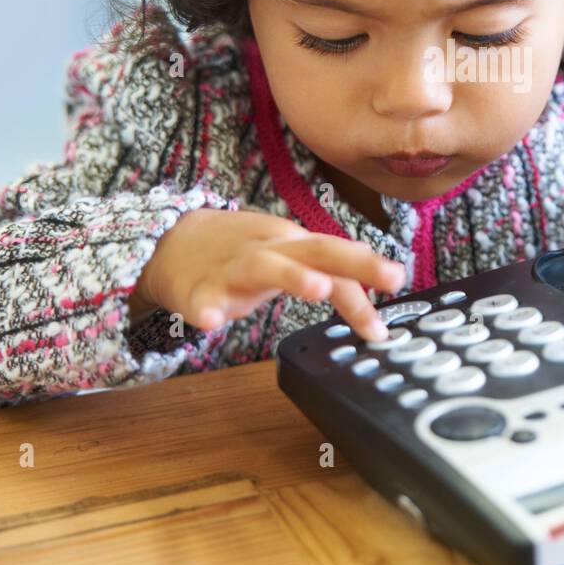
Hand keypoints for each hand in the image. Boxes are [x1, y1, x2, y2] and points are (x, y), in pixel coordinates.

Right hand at [130, 208, 404, 339]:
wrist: (171, 242)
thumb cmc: (241, 252)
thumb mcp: (287, 251)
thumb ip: (327, 263)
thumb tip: (370, 269)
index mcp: (294, 245)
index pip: (339, 263)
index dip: (368, 286)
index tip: (388, 323)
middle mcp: (270, 250)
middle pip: (318, 251)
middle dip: (356, 262)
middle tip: (392, 277)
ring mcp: (232, 268)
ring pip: (264, 267)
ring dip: (293, 275)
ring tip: (318, 288)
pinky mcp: (197, 289)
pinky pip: (201, 300)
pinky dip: (206, 310)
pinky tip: (211, 322)